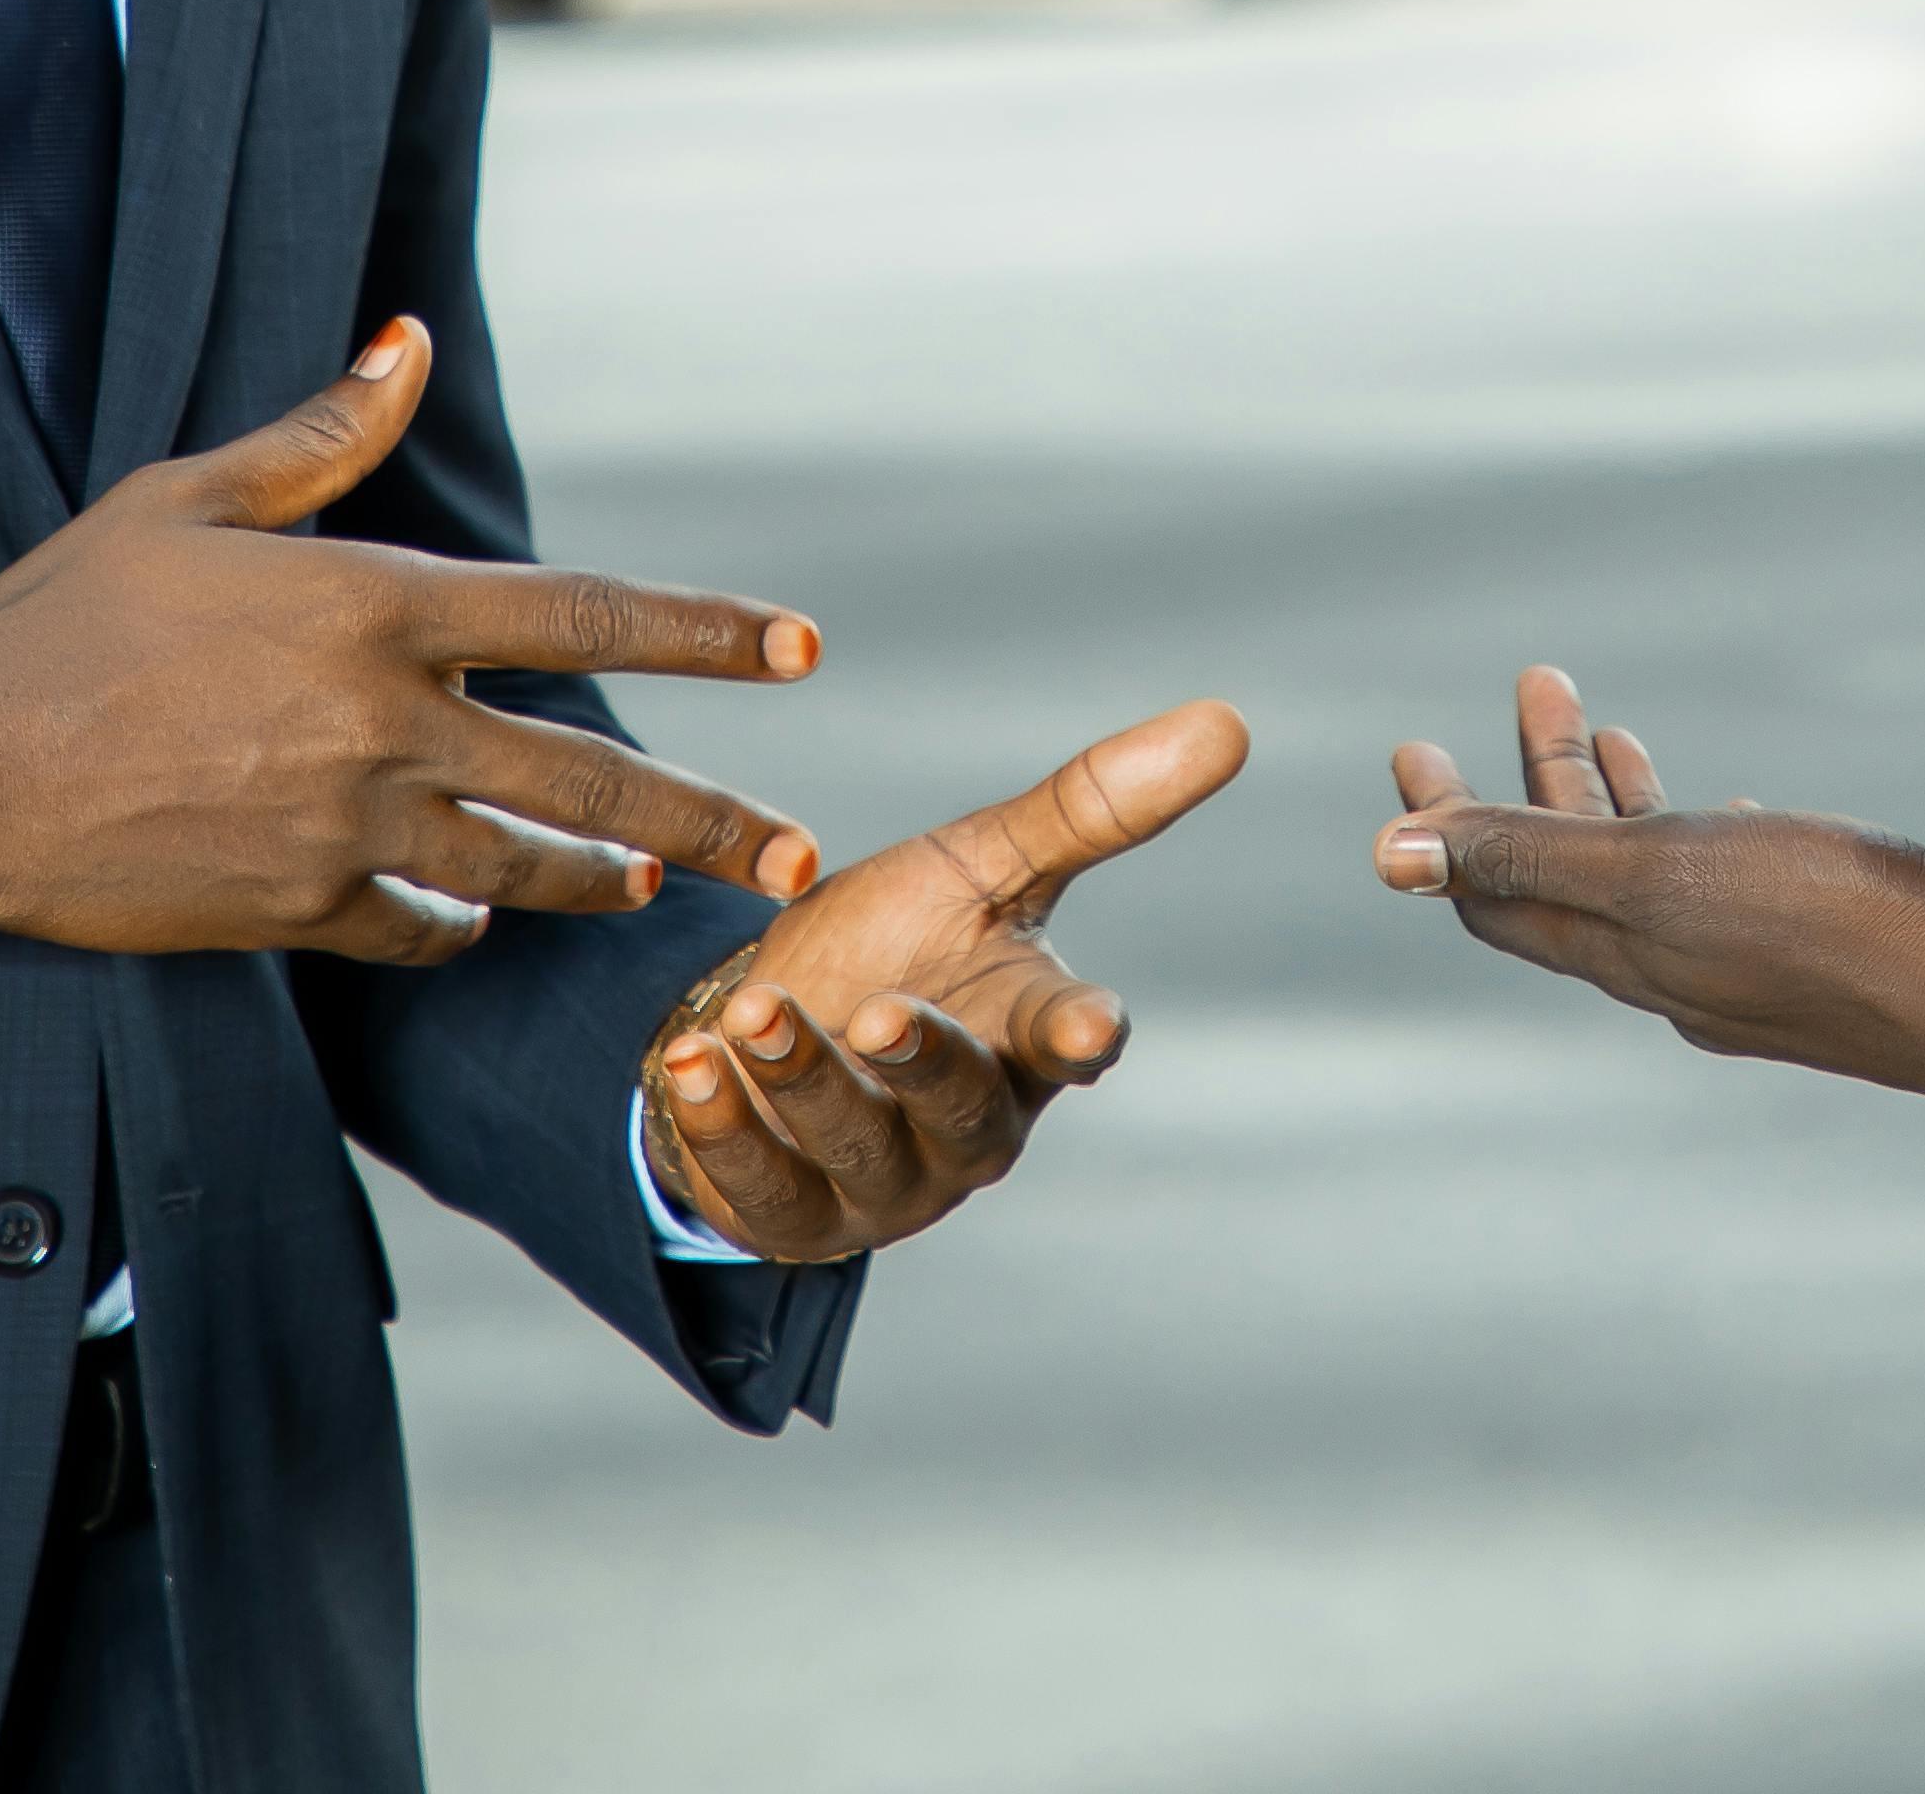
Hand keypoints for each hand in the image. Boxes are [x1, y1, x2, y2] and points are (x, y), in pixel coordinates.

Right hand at [0, 322, 825, 963]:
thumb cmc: (61, 617)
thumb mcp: (189, 499)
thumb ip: (320, 438)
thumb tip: (408, 346)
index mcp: (376, 610)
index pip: (585, 614)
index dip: (705, 631)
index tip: (803, 650)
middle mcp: (387, 729)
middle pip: (595, 779)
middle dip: (710, 818)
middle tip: (796, 850)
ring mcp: (349, 834)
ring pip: (521, 868)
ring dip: (596, 874)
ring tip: (651, 883)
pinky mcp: (298, 914)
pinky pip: (418, 928)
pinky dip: (456, 920)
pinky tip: (471, 911)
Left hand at [647, 700, 1251, 1262]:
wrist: (777, 1021)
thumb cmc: (905, 941)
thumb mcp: (985, 863)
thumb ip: (1093, 806)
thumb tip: (1232, 717)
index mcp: (1026, 1034)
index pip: (1070, 1040)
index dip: (1080, 1036)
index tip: (1088, 1030)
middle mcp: (966, 1122)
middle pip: (964, 1110)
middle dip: (926, 1066)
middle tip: (887, 1015)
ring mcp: (880, 1177)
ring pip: (859, 1145)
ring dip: (810, 1081)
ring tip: (757, 1016)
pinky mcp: (792, 1206)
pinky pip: (761, 1182)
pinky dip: (725, 1126)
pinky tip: (692, 1064)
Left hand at [1368, 667, 1924, 1095]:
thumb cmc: (1827, 922)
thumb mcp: (1658, 875)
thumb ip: (1528, 858)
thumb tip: (1387, 855)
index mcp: (1620, 950)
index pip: (1494, 893)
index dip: (1445, 824)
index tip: (1415, 750)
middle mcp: (1667, 969)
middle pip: (1568, 872)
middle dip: (1537, 777)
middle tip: (1535, 682)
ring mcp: (1739, 965)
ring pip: (1647, 875)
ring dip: (1614, 794)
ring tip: (1604, 723)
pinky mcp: (1807, 953)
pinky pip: (1721, 890)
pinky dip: (1695, 836)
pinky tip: (1722, 808)